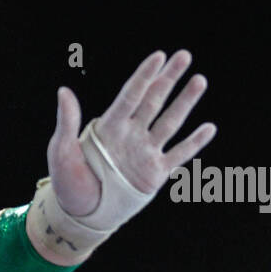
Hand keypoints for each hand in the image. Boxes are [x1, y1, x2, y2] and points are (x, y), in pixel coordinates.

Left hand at [48, 49, 215, 217]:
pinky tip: (209, 127)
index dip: (144, 75)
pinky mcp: (155, 173)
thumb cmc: (67, 183)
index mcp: (109, 127)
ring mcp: (145, 152)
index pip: (131, 95)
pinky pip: (179, 155)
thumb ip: (67, 122)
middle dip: (169, 78)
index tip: (159, 55)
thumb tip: (63, 91)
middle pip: (154, 100)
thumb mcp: (62, 152)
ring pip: (170, 122)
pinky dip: (194, 143)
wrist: (79, 215)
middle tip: (184, 55)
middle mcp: (131, 135)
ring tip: (199, 80)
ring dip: (185, 102)